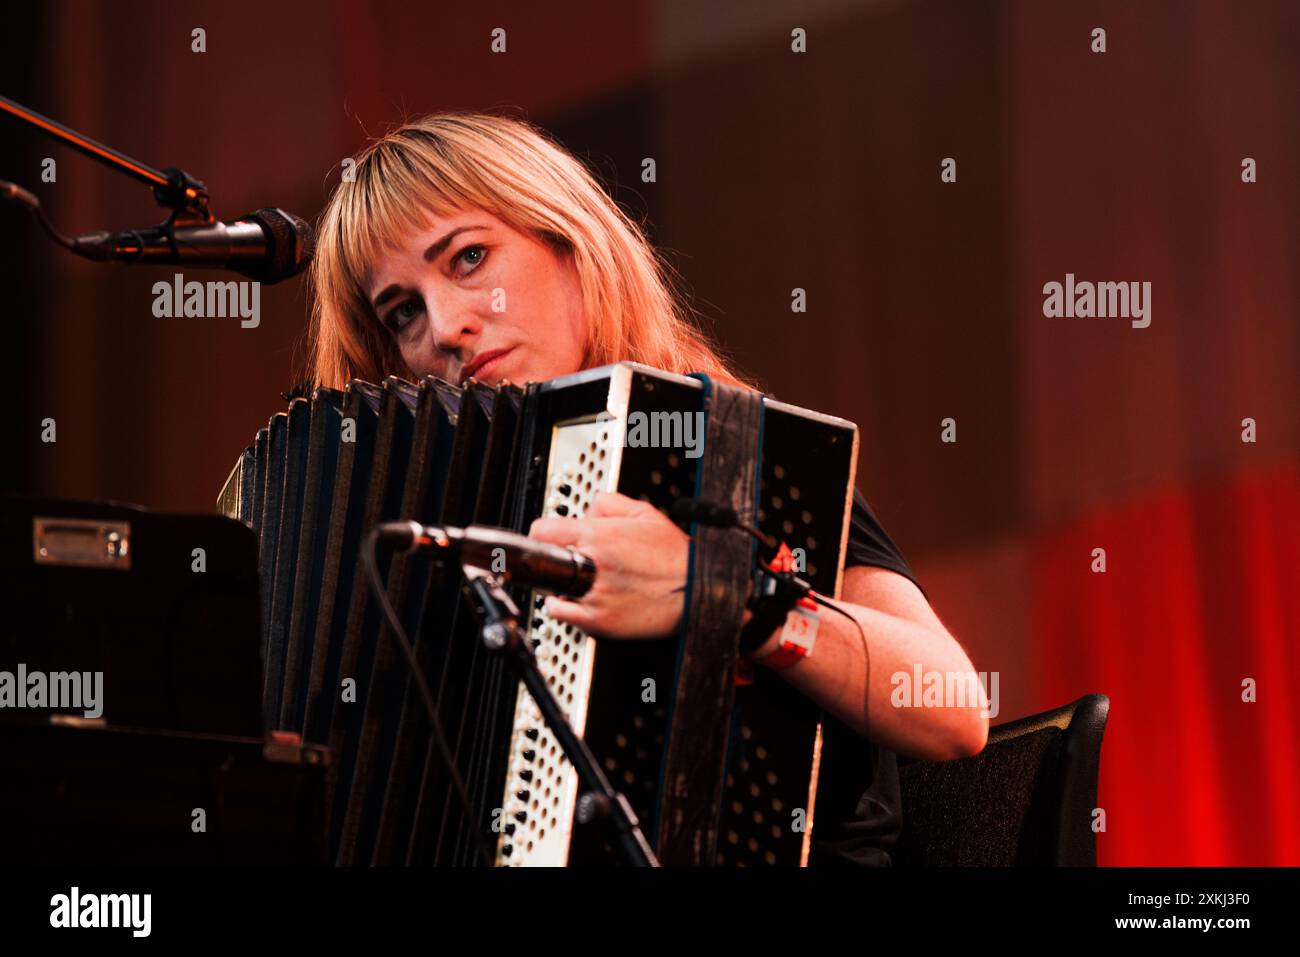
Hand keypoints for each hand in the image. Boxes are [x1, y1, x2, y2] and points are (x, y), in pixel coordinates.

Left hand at [528, 491, 688, 638]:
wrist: (696, 590)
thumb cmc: (675, 556)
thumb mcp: (646, 514)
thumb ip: (610, 503)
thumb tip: (589, 507)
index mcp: (600, 535)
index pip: (543, 530)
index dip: (543, 532)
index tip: (547, 537)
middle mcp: (593, 564)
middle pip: (543, 559)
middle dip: (552, 557)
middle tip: (565, 559)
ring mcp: (594, 594)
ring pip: (550, 588)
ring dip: (558, 583)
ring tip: (576, 581)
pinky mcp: (599, 621)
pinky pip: (560, 615)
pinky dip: (562, 608)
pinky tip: (575, 601)